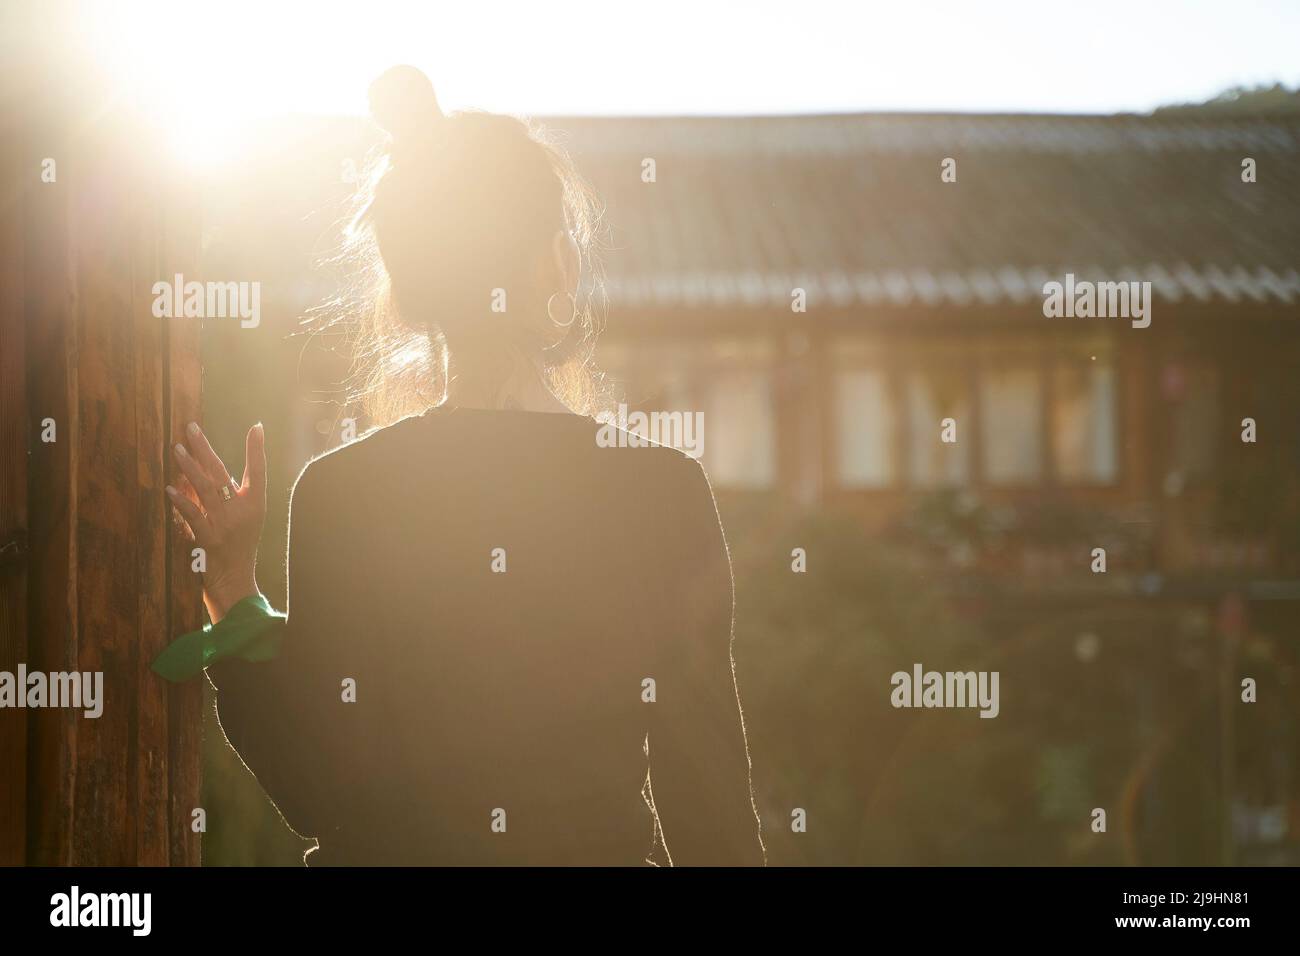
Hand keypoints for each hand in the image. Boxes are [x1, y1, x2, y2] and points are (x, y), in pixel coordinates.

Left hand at [167, 421, 267, 623]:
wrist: (236, 581)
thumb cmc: (239, 546)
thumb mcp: (247, 518)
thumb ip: (235, 494)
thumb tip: (215, 468)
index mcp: (255, 505)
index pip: (258, 471)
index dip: (257, 450)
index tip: (256, 427)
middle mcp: (243, 512)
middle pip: (222, 473)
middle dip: (205, 449)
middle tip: (191, 428)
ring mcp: (226, 525)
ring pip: (206, 490)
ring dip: (190, 468)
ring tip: (176, 449)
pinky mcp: (209, 540)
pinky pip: (194, 517)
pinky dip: (182, 502)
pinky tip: (170, 489)